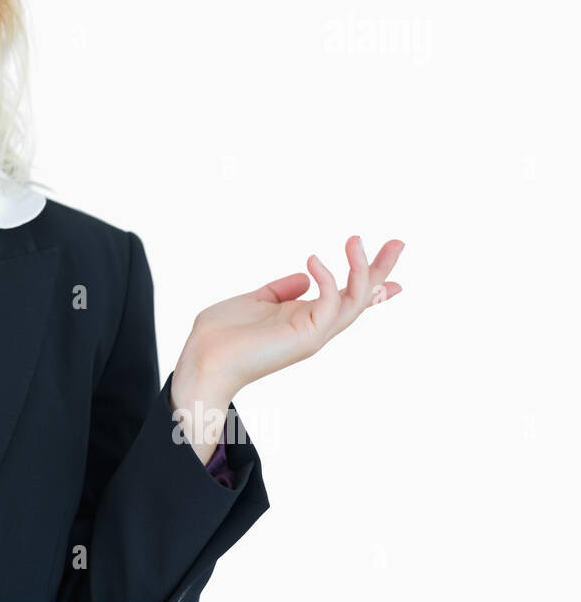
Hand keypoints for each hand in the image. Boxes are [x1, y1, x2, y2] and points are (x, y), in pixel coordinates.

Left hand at [178, 235, 404, 398]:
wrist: (204, 360)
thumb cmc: (221, 336)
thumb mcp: (255, 301)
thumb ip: (280, 290)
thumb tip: (303, 277)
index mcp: (304, 319)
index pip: (346, 299)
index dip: (370, 282)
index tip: (390, 263)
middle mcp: (315, 327)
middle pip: (360, 298)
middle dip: (380, 270)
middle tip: (398, 243)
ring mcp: (312, 333)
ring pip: (354, 301)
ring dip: (361, 270)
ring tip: (355, 240)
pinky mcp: (304, 336)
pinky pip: (329, 305)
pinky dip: (328, 280)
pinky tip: (314, 260)